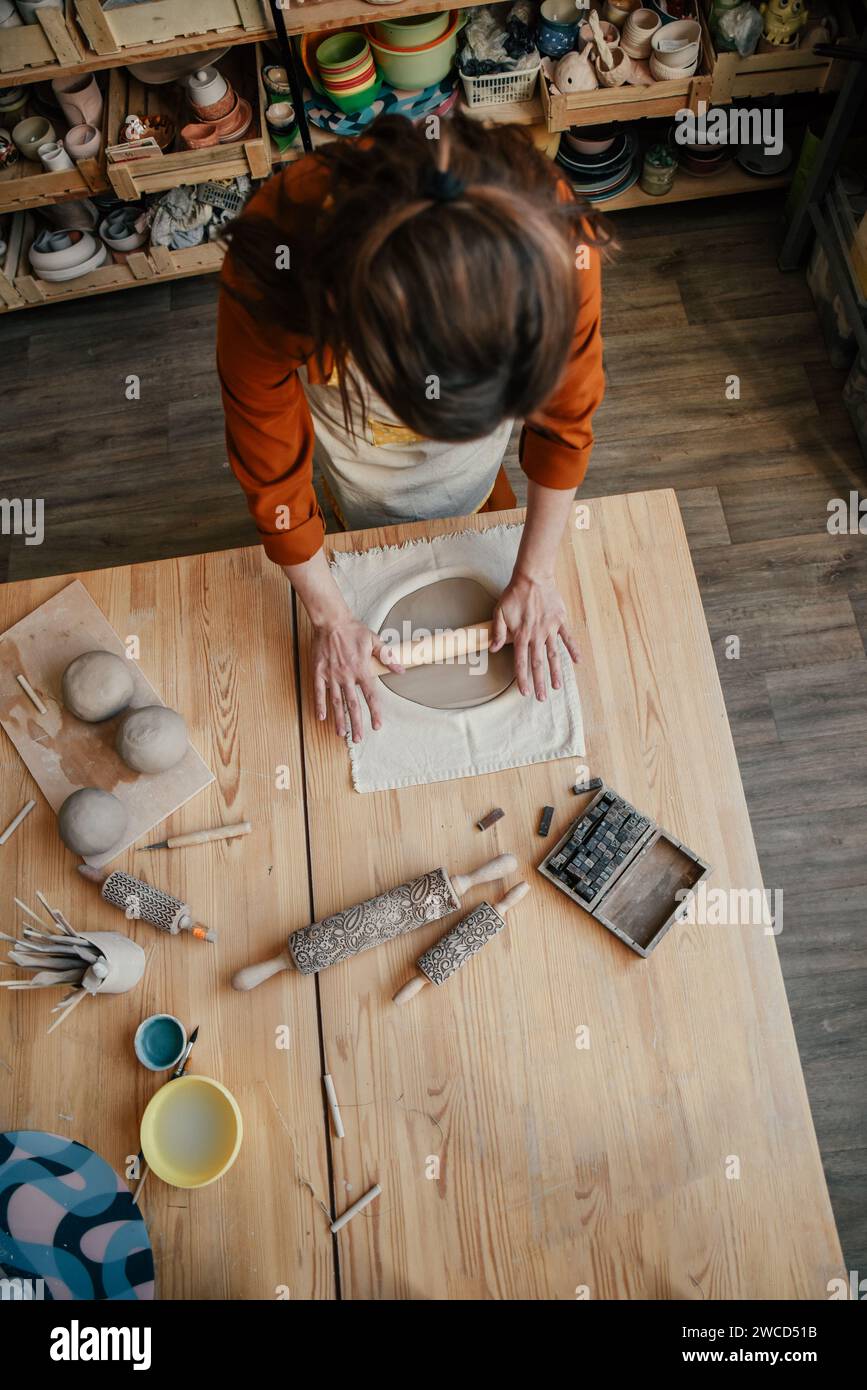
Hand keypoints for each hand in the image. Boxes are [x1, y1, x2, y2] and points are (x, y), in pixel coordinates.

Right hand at [312, 617, 402, 741]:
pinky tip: (321, 717)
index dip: (375, 712)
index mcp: (362, 669)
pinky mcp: (319, 672)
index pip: (370, 696)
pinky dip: (319, 705)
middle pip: (352, 704)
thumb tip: (402, 670)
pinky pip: (319, 691)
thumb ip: (388, 657)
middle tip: (358, 738)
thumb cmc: (354, 630)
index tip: (377, 725)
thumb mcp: (375, 641)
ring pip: (336, 701)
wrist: (332, 621)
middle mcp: (347, 676)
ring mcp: (332, 675)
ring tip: (341, 733)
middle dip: (356, 723)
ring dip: (339, 718)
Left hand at [490, 572, 578, 699]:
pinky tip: (577, 662)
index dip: (522, 678)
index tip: (525, 692)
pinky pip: (567, 638)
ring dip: (555, 672)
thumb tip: (493, 649)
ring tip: (557, 687)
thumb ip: (497, 632)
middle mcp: (536, 635)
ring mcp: (550, 629)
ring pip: (553, 655)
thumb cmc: (514, 594)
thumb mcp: (499, 612)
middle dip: (539, 682)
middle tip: (541, 698)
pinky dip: (573, 649)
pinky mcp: (560, 621)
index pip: (521, 662)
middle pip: (538, 663)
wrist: (533, 578)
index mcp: (521, 635)